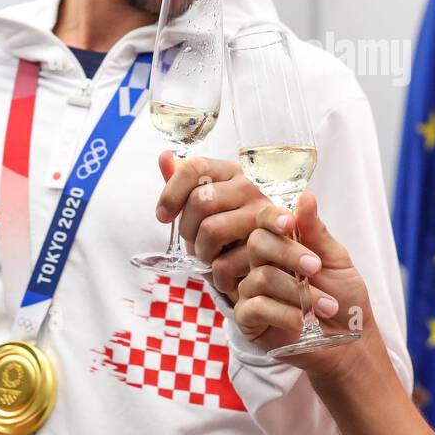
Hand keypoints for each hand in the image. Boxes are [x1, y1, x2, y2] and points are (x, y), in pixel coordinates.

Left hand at [154, 151, 272, 297]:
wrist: (268, 271)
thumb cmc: (231, 236)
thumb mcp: (207, 210)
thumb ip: (184, 183)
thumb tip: (164, 156)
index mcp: (233, 172)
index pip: (195, 167)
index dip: (171, 193)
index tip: (162, 217)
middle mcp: (252, 187)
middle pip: (200, 200)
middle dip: (188, 230)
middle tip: (196, 244)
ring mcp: (264, 214)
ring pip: (211, 230)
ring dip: (202, 253)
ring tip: (212, 259)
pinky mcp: (272, 245)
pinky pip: (225, 262)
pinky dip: (218, 277)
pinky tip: (228, 277)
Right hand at [239, 192, 374, 378]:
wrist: (350, 342)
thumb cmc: (344, 299)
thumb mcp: (336, 260)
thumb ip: (316, 231)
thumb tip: (305, 196)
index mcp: (280, 245)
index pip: (263, 221)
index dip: (272, 218)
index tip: (290, 223)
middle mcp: (260, 264)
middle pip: (256, 243)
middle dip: (288, 253)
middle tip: (315, 267)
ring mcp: (251, 292)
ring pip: (261, 277)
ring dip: (298, 291)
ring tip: (325, 305)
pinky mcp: (248, 320)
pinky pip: (255, 307)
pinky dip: (284, 313)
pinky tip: (303, 322)